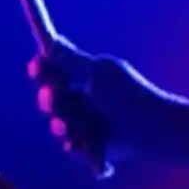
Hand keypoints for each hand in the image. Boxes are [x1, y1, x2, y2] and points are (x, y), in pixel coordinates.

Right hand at [27, 36, 179, 166]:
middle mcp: (82, 100)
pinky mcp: (90, 147)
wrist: (153, 129)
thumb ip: (72, 60)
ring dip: (66, 122)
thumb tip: (51, 41)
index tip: (36, 67)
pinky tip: (93, 143)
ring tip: (78, 125)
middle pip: (49, 99)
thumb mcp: (98, 73)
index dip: (42, 71)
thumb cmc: (128, 96)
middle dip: (50, 98)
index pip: (54, 73)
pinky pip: (70, 146)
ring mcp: (84, 124)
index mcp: (84, 78)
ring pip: (57, 124)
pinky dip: (80, 144)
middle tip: (53, 95)